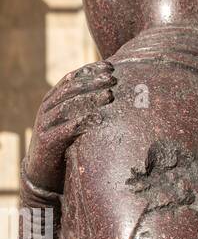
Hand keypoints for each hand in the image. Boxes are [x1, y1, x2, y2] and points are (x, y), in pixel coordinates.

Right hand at [26, 61, 115, 193]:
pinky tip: (98, 120)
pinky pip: (65, 129)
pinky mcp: (47, 139)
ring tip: (110, 95)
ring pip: (68, 105)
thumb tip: (114, 96)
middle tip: (113, 79)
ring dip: (90, 99)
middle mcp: (48, 107)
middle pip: (71, 88)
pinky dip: (82, 122)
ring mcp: (46, 122)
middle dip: (93, 81)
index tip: (111, 66)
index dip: (91, 70)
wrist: (42, 172)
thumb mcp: (72, 122)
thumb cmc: (63, 144)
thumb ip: (85, 108)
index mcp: (54, 98)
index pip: (72, 78)